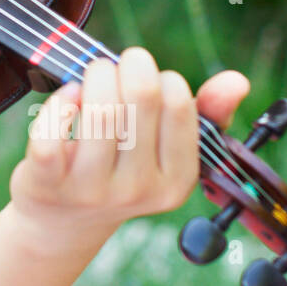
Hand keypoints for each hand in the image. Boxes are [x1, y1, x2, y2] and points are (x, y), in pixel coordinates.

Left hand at [8, 47, 249, 239]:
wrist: (65, 220)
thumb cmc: (124, 168)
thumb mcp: (169, 152)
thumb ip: (207, 114)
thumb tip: (237, 80)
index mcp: (178, 180)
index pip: (179, 105)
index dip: (161, 77)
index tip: (148, 79)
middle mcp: (139, 189)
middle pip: (139, 98)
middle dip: (128, 65)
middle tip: (116, 65)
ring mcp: (92, 190)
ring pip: (99, 110)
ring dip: (94, 76)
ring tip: (91, 75)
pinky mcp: (49, 183)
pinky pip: (50, 132)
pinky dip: (58, 102)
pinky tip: (67, 96)